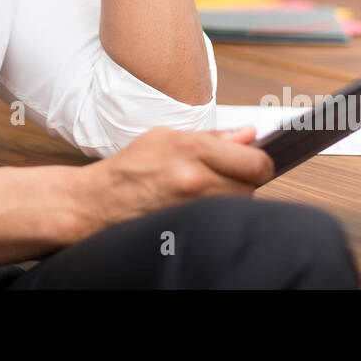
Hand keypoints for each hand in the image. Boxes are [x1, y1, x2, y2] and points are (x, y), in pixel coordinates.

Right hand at [79, 125, 273, 231]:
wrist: (101, 201)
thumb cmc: (132, 167)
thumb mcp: (167, 137)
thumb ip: (212, 137)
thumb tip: (248, 134)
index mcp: (192, 150)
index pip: (256, 162)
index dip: (259, 162)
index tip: (252, 161)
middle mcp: (196, 180)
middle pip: (252, 185)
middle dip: (244, 179)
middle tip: (225, 175)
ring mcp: (193, 208)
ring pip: (238, 203)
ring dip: (231, 196)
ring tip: (206, 189)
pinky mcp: (190, 227)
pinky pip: (221, 218)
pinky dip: (217, 211)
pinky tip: (198, 204)